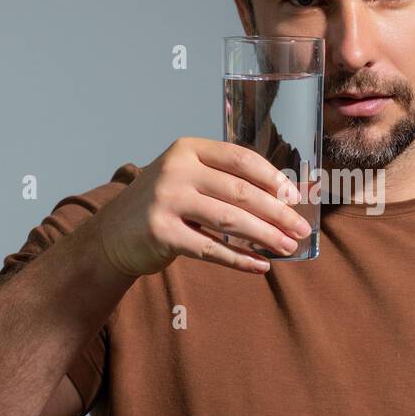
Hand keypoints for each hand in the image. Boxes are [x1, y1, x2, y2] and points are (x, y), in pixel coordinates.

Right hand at [94, 137, 311, 276]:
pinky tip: (261, 266)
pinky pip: (211, 249)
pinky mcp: (162, 234)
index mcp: (188, 149)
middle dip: (277, 213)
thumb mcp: (189, 178)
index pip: (240, 158)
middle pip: (240, 191)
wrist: (114, 234)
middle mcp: (176, 170)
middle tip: (301, 229)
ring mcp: (166, 201)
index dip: (272, 178)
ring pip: (229, 220)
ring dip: (265, 236)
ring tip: (287, 247)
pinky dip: (240, 259)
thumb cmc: (165, 204)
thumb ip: (226, 181)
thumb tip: (284, 197)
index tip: (295, 197)